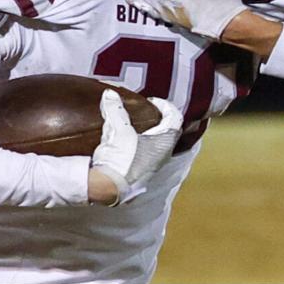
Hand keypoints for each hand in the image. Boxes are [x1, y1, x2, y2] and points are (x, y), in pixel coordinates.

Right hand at [89, 90, 182, 204]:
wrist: (108, 189)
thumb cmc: (120, 160)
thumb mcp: (117, 130)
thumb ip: (115, 110)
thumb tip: (110, 94)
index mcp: (165, 142)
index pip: (175, 118)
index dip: (166, 106)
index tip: (151, 101)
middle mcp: (164, 155)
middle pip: (168, 131)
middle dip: (158, 119)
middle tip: (144, 111)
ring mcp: (153, 166)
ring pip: (157, 144)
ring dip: (148, 133)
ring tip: (133, 125)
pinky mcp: (141, 173)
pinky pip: (146, 154)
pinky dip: (140, 144)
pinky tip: (125, 142)